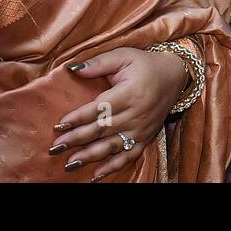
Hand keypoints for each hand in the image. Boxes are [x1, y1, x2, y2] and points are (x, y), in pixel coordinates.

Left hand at [50, 46, 186, 180]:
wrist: (175, 76)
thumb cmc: (145, 64)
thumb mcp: (124, 55)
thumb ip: (99, 63)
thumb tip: (73, 69)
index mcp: (129, 93)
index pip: (98, 109)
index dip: (78, 117)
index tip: (59, 124)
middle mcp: (135, 114)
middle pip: (101, 129)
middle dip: (76, 139)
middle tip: (55, 147)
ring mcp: (141, 129)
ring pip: (111, 146)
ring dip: (90, 156)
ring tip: (70, 164)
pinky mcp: (145, 138)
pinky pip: (128, 156)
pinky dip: (113, 167)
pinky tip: (96, 175)